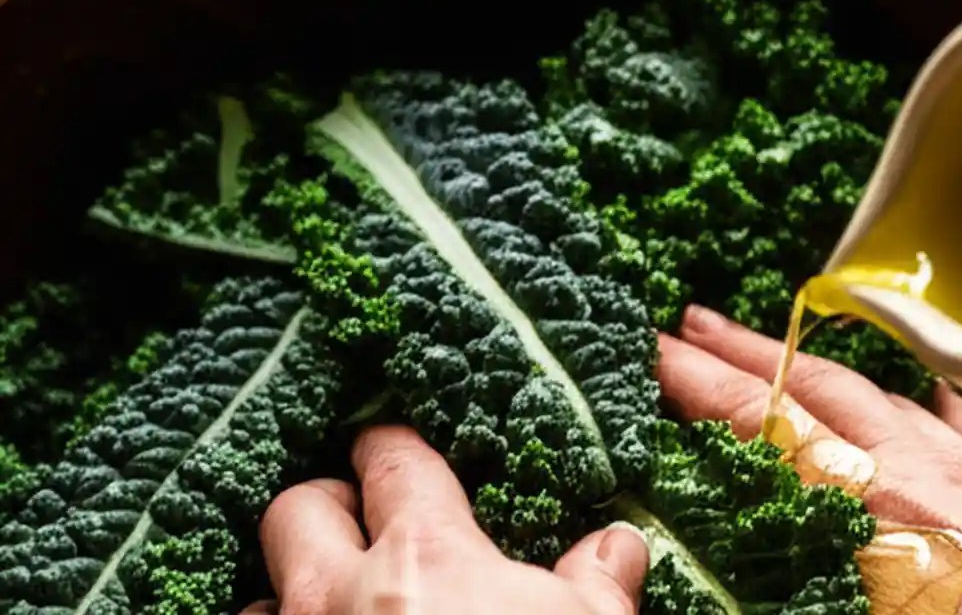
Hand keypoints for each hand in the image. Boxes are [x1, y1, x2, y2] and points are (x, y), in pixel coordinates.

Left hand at [240, 425, 647, 614]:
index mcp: (422, 556)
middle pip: (296, 509)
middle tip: (363, 524)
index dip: (391, 446)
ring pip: (260, 599)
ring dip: (293, 597)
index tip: (396, 450)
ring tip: (338, 610)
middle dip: (325, 506)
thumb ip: (597, 584)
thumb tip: (617, 544)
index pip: (390, 460)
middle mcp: (339, 598)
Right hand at [658, 305, 961, 614]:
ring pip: (893, 397)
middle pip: (820, 390)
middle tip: (689, 322)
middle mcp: (934, 474)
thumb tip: (738, 570)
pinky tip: (922, 395)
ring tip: (781, 350)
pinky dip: (934, 401)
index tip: (654, 352)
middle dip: (745, 352)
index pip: (768, 422)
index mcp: (879, 511)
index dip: (702, 384)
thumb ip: (803, 573)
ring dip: (825, 371)